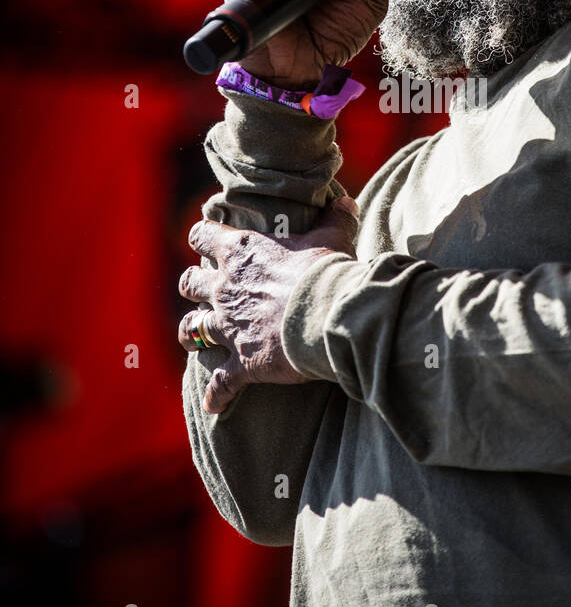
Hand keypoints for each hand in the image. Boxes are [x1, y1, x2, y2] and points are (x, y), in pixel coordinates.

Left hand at [178, 194, 358, 413]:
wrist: (330, 316)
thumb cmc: (327, 273)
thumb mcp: (333, 238)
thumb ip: (335, 218)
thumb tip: (345, 201)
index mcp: (241, 252)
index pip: (201, 235)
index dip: (203, 237)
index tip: (208, 241)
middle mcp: (225, 288)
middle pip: (189, 282)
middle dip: (194, 286)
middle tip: (207, 289)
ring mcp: (228, 327)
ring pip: (190, 329)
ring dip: (192, 332)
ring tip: (197, 336)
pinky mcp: (241, 362)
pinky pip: (219, 383)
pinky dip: (216, 395)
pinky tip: (214, 405)